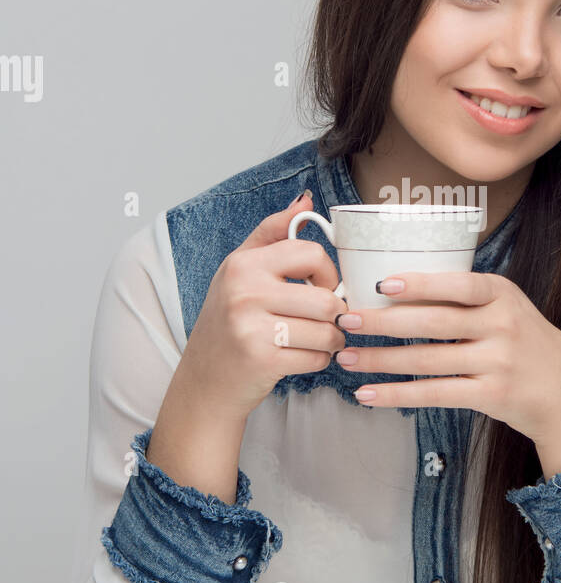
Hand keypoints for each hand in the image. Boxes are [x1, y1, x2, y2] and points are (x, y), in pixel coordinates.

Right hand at [177, 192, 346, 421]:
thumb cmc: (228, 320)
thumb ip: (272, 233)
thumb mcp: (240, 269)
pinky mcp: (263, 361)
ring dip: (331, 340)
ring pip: (327, 331)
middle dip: (335, 314)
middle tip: (325, 320)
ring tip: (316, 339)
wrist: (204, 379)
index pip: (311, 254)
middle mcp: (245, 292)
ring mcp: (252, 328)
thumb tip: (306, 202)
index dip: (329, 273)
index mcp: (244, 264)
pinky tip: (301, 356)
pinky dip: (318, 360)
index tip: (323, 286)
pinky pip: (317, 357)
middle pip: (326, 299)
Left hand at [334, 270, 560, 457]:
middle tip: (347, 321)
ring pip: (427, 360)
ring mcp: (498, 362)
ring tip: (347, 358)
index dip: (420, 284)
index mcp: (502, 294)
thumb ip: (465, 297)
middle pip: (434, 324)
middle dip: (384, 322)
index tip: (382, 284)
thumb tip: (397, 288)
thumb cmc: (524, 342)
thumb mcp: (507, 307)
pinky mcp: (491, 395)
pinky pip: (434, 394)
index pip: (458, 285)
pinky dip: (397, 395)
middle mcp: (502, 325)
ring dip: (381, 360)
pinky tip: (369, 394)